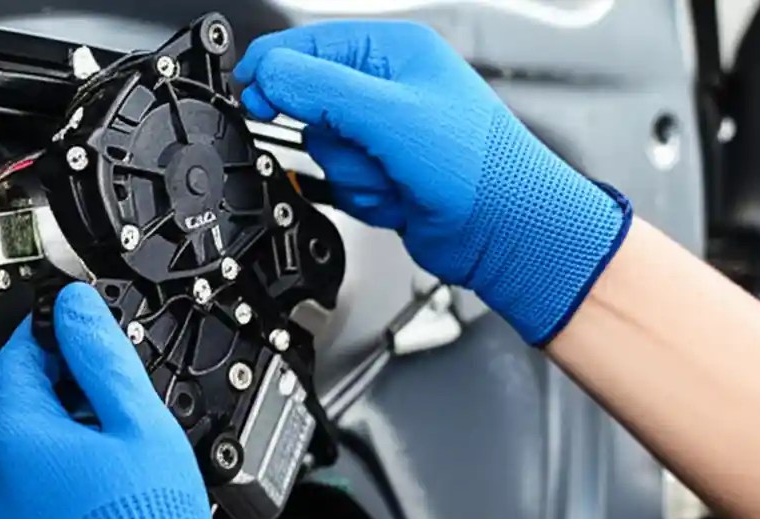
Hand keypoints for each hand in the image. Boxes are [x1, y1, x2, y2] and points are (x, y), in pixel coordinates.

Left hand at [0, 283, 261, 518]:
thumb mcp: (137, 422)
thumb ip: (100, 355)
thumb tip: (75, 310)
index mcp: (14, 439)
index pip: (14, 360)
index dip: (47, 337)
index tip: (74, 332)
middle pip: (15, 414)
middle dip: (58, 396)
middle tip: (109, 401)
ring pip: (21, 468)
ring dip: (58, 452)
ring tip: (116, 466)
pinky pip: (26, 516)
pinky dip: (56, 502)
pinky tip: (102, 513)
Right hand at [235, 20, 630, 343]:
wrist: (507, 231)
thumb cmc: (477, 167)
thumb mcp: (390, 117)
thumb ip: (322, 90)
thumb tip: (270, 73)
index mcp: (395, 52)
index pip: (310, 45)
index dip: (275, 70)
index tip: (252, 95)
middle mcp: (388, 87)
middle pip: (310, 103)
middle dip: (334, 137)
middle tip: (362, 147)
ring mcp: (385, 133)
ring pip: (324, 148)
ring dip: (353, 172)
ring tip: (393, 176)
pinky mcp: (383, 172)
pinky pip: (342, 180)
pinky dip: (364, 195)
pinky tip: (399, 196)